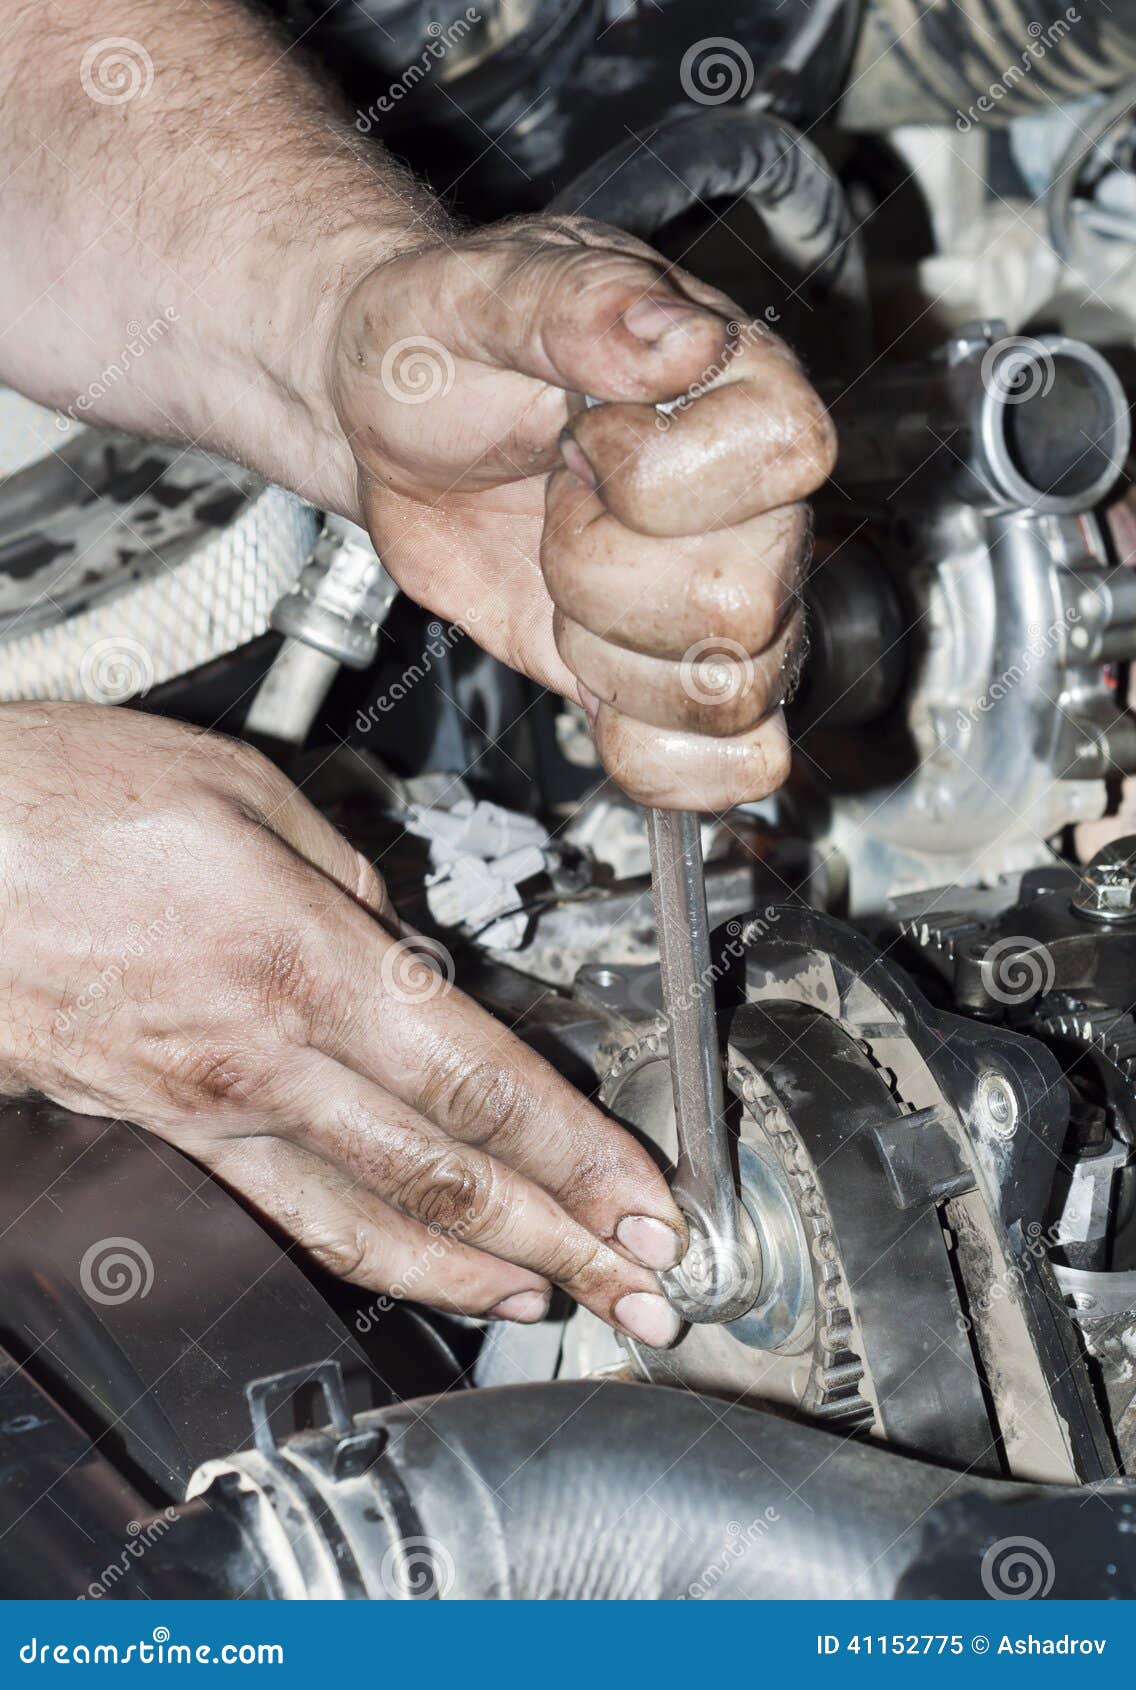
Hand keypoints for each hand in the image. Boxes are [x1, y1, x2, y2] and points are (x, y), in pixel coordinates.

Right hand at [0, 704, 685, 1344]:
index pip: (480, 1082)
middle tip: (644, 1287)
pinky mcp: (164, 1125)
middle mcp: (264, 1055)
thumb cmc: (61, 804)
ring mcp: (210, 1107)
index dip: (576, 1154)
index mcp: (303, 959)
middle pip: (446, 1173)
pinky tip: (416, 1266)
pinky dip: (370, 1250)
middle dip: (564, 1238)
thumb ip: (349, 873)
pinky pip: (288, 1208)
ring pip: (370, 1216)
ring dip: (480, 1270)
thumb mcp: (242, 791)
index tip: (646, 1197)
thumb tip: (404, 937)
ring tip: (557, 1302)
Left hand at [332, 216, 834, 808]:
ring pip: (728, 698)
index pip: (784, 460)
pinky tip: (593, 698)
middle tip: (551, 515)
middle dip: (599, 579)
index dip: (658, 481)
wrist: (387, 428)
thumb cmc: (436, 346)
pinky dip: (653, 761)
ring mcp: (718, 601)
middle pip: (738, 608)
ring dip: (607, 664)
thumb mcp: (478, 296)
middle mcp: (752, 504)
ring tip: (561, 589)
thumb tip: (683, 339)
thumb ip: (580, 305)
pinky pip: (728, 768)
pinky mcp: (670, 680)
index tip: (581, 443)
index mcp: (734, 387)